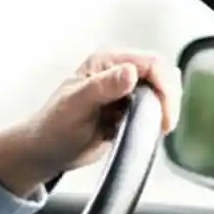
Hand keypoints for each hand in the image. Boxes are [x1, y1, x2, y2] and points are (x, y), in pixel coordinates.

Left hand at [0, 50, 182, 196]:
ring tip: (148, 130)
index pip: (151, 64)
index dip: (164, 87)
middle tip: (162, 125)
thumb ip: (102, 87)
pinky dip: (155, 123)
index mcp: (106, 62)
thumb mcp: (75, 105)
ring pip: (161, 95)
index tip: (164, 114)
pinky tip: (141, 134)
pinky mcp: (129, 111)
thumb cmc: (52, 126)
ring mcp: (125, 92)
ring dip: (161, 112)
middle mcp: (118, 72)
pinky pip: (154, 112)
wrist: (45, 151)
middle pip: (163, 77)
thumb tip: (130, 72)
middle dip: (168, 100)